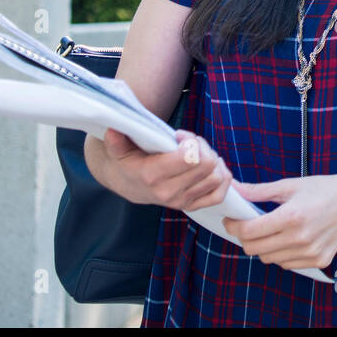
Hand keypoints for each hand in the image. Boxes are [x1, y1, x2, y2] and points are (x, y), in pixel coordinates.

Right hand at [101, 128, 231, 210]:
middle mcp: (168, 192)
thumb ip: (117, 140)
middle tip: (192, 142)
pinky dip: (222, 178)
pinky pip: (219, 195)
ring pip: (216, 177)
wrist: (128, 184)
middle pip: (207, 165)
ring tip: (199, 153)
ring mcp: (181, 201)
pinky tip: (213, 166)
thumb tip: (113, 131)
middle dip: (203, 147)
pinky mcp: (191, 206)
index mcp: (152, 176)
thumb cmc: (128, 160)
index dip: (191, 141)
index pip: (190, 158)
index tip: (180, 136)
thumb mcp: (119, 148)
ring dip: (213, 159)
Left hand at [222, 172, 336, 271]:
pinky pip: (286, 264)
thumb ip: (258, 191)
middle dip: (245, 237)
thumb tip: (234, 189)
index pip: (249, 231)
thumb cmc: (324, 189)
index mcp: (292, 216)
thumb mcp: (290, 185)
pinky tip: (288, 239)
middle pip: (254, 249)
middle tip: (248, 225)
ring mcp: (310, 252)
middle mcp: (300, 238)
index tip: (231, 220)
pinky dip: (280, 254)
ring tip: (271, 230)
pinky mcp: (318, 261)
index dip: (234, 226)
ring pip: (269, 259)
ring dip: (263, 246)